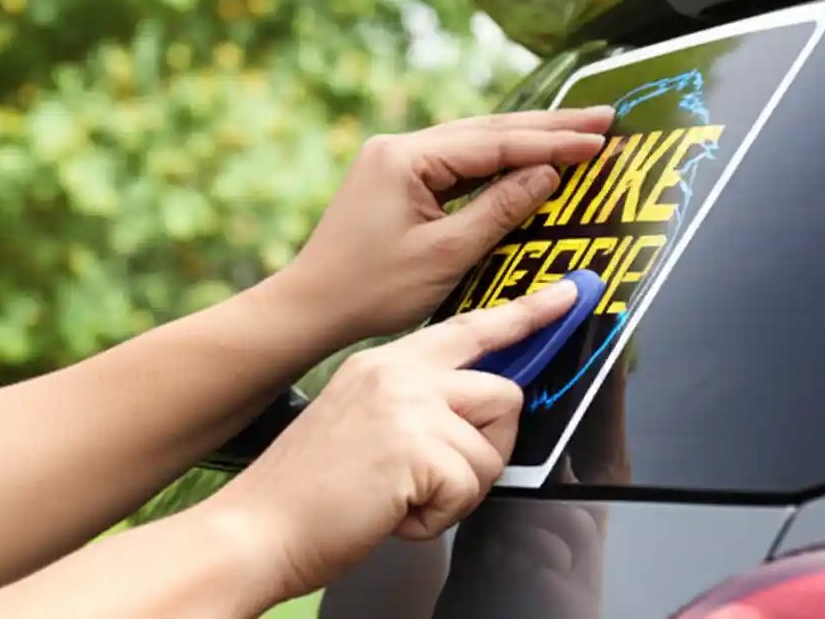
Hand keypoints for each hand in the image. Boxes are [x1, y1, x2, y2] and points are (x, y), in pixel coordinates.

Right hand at [199, 279, 579, 599]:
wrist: (255, 528)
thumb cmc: (308, 491)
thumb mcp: (363, 423)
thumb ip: (416, 406)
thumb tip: (476, 417)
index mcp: (387, 363)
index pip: (472, 328)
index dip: (527, 315)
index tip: (569, 296)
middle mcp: (400, 372)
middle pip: (505, 392)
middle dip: (491, 444)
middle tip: (443, 475)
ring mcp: (409, 405)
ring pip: (492, 449)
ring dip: (459, 489)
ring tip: (403, 497)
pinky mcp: (416, 446)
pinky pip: (469, 489)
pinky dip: (437, 518)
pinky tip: (392, 513)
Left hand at [285, 107, 611, 340]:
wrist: (312, 306)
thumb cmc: (372, 288)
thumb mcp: (446, 254)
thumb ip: (500, 209)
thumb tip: (548, 174)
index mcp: (407, 158)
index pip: (495, 143)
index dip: (552, 142)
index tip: (599, 139)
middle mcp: (400, 147)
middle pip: (488, 130)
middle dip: (550, 126)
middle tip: (604, 117)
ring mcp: (397, 160)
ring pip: (475, 142)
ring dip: (527, 139)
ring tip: (579, 130)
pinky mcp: (398, 178)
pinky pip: (459, 162)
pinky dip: (498, 160)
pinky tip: (529, 156)